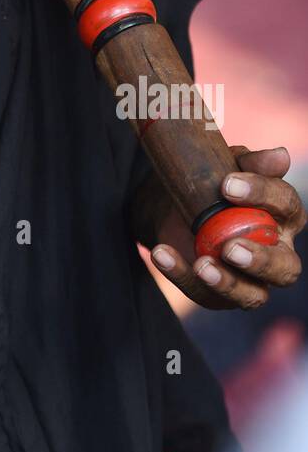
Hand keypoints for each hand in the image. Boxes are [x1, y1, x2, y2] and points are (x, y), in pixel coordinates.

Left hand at [149, 146, 305, 309]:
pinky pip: (205, 294)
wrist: (171, 203)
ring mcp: (250, 279)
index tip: (227, 185)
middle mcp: (277, 252)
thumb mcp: (226, 165)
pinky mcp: (220, 294)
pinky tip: (163, 255)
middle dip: (261, 261)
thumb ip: (251, 162)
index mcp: (284, 215)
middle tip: (231, 247)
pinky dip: (182, 275)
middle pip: (286, 267)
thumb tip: (280, 156)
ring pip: (253, 295)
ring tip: (201, 265)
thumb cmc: (212, 182)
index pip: (287, 205)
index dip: (263, 194)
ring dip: (228, 282)